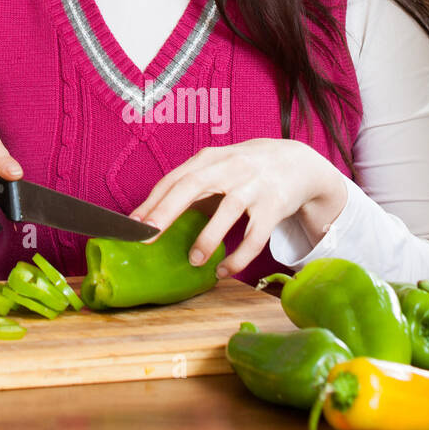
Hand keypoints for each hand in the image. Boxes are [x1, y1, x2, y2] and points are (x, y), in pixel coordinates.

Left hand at [128, 140, 349, 278]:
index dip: (153, 201)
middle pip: (194, 185)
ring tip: (193, 261)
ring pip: (228, 210)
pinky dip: (239, 257)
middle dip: (168, 210)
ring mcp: (254, 186)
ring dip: (208, 237)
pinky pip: (255, 236)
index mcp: (210, 158)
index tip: (133, 224)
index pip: (175, 178)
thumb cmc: (244, 169)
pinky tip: (222, 271)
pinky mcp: (274, 207)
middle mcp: (230, 167)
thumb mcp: (216, 169)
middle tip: (149, 236)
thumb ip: (189, 188)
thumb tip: (152, 218)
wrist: (295, 162)